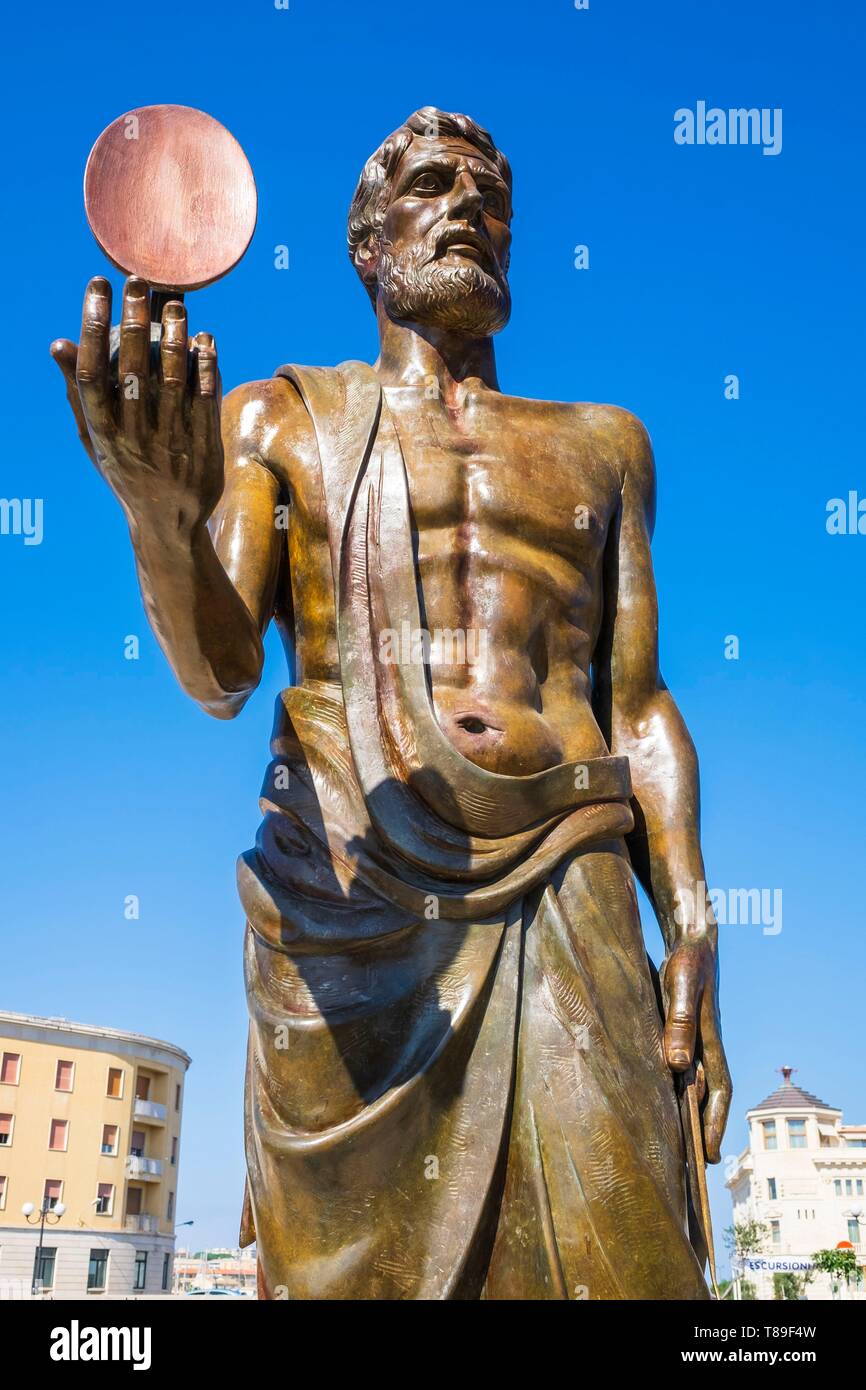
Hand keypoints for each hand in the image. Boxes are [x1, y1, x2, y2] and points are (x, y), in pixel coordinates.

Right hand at [50, 276, 222, 532]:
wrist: (168, 525)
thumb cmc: (126, 472)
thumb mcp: (94, 440)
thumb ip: (78, 392)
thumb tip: (59, 342)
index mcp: (102, 432)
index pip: (92, 370)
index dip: (94, 325)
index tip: (98, 286)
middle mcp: (133, 437)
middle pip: (132, 369)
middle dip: (135, 319)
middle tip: (139, 281)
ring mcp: (170, 444)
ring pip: (172, 381)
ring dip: (175, 337)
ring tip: (178, 303)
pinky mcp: (203, 449)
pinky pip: (205, 400)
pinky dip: (207, 367)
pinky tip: (207, 339)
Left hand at [660, 937, 731, 1162]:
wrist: (690, 939)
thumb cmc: (687, 961)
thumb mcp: (680, 986)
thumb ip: (678, 1023)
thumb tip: (675, 1065)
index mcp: (711, 1042)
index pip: (718, 1093)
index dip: (714, 1125)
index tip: (711, 1156)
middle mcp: (706, 1047)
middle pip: (708, 1097)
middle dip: (704, 1130)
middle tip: (695, 1166)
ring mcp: (695, 1041)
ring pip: (694, 1085)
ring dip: (689, 1113)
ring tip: (677, 1146)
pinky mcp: (680, 1032)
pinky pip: (680, 1068)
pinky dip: (676, 1090)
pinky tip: (660, 1102)